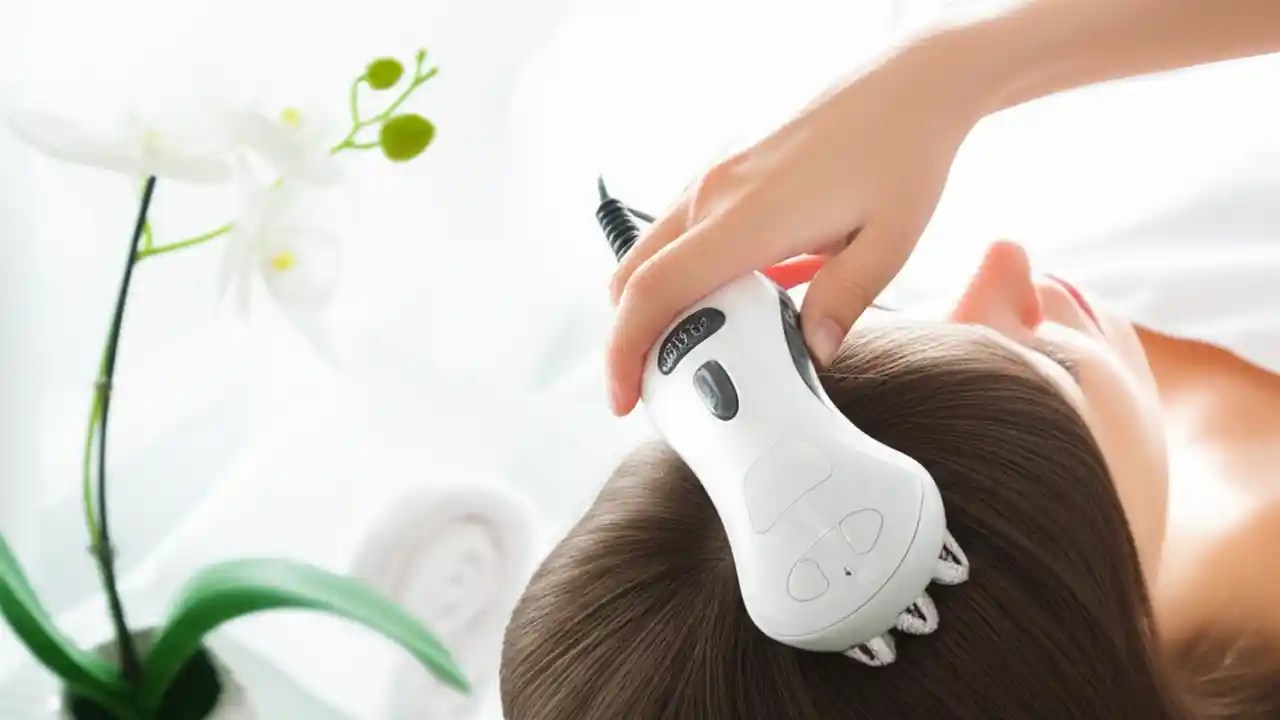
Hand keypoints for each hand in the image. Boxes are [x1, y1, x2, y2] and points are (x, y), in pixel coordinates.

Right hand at [606, 36, 988, 414]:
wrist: (905, 86)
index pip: (656, 289)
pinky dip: (676, 274)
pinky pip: (675, 233)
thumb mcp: (889, 242)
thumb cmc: (900, 156)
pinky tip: (727, 299)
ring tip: (694, 349)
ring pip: (647, 254)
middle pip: (631, 277)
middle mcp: (713, 193)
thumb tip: (811, 356)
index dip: (625, 350)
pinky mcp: (720, 173)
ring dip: (652, 306)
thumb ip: (842, 301)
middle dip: (628, 338)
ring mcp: (712, 179)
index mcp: (748, 215)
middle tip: (656, 387)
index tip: (623, 397)